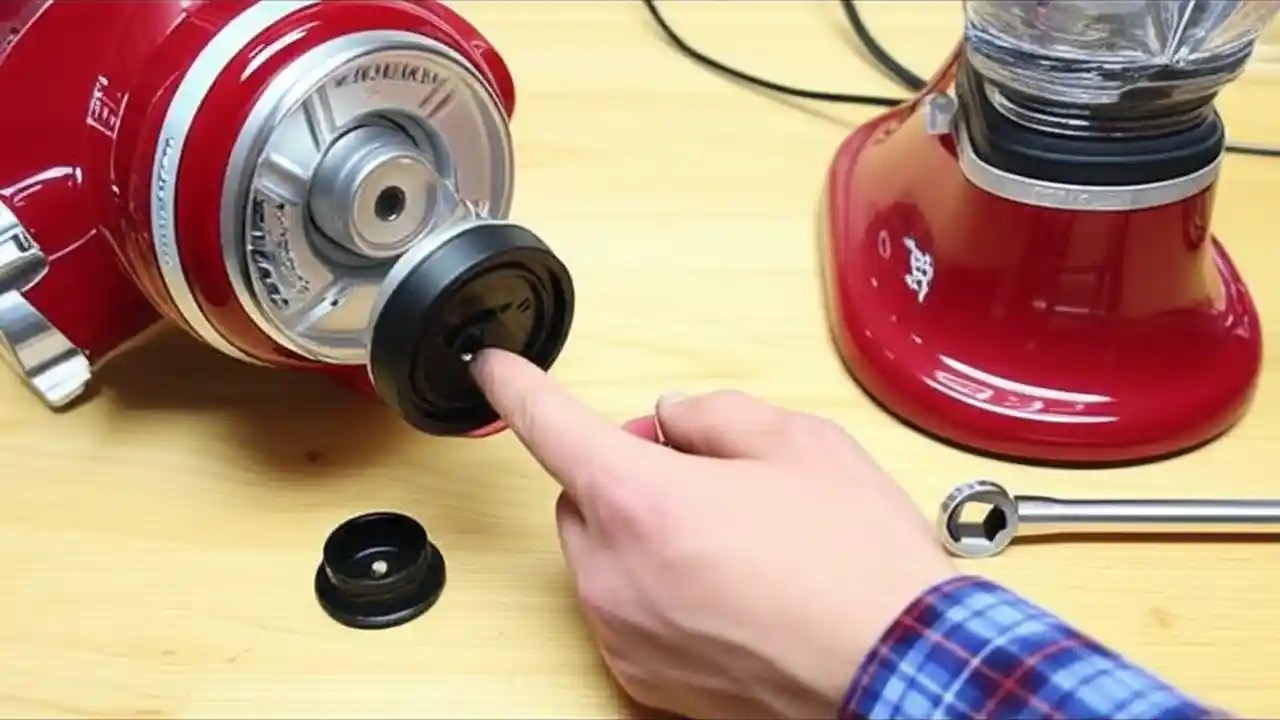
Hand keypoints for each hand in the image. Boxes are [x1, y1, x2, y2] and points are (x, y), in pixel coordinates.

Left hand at [471, 349, 957, 718]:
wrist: (898, 668)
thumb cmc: (855, 565)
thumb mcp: (799, 445)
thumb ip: (717, 416)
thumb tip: (679, 417)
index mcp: (640, 500)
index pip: (550, 424)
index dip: (517, 387)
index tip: (495, 371)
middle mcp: (613, 573)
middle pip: (581, 496)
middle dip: (626, 474)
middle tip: (700, 477)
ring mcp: (623, 633)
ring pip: (601, 556)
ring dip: (642, 535)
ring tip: (732, 543)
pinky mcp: (643, 678)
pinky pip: (625, 611)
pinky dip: (655, 590)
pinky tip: (728, 591)